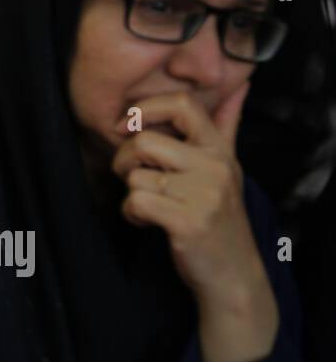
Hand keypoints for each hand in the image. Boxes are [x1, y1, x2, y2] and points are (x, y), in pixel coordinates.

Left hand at [112, 86, 279, 361]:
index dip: (144, 107)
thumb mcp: (227, 168)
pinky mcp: (188, 221)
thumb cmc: (218, 217)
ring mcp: (204, 194)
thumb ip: (227, 126)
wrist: (232, 274)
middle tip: (132, 177)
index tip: (126, 125)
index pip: (181, 104)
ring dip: (130, 193)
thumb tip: (238, 87)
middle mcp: (215, 167)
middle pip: (143, 141)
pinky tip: (146, 222)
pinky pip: (135, 202)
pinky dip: (131, 214)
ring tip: (149, 205)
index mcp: (219, 150)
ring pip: (135, 175)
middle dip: (123, 160)